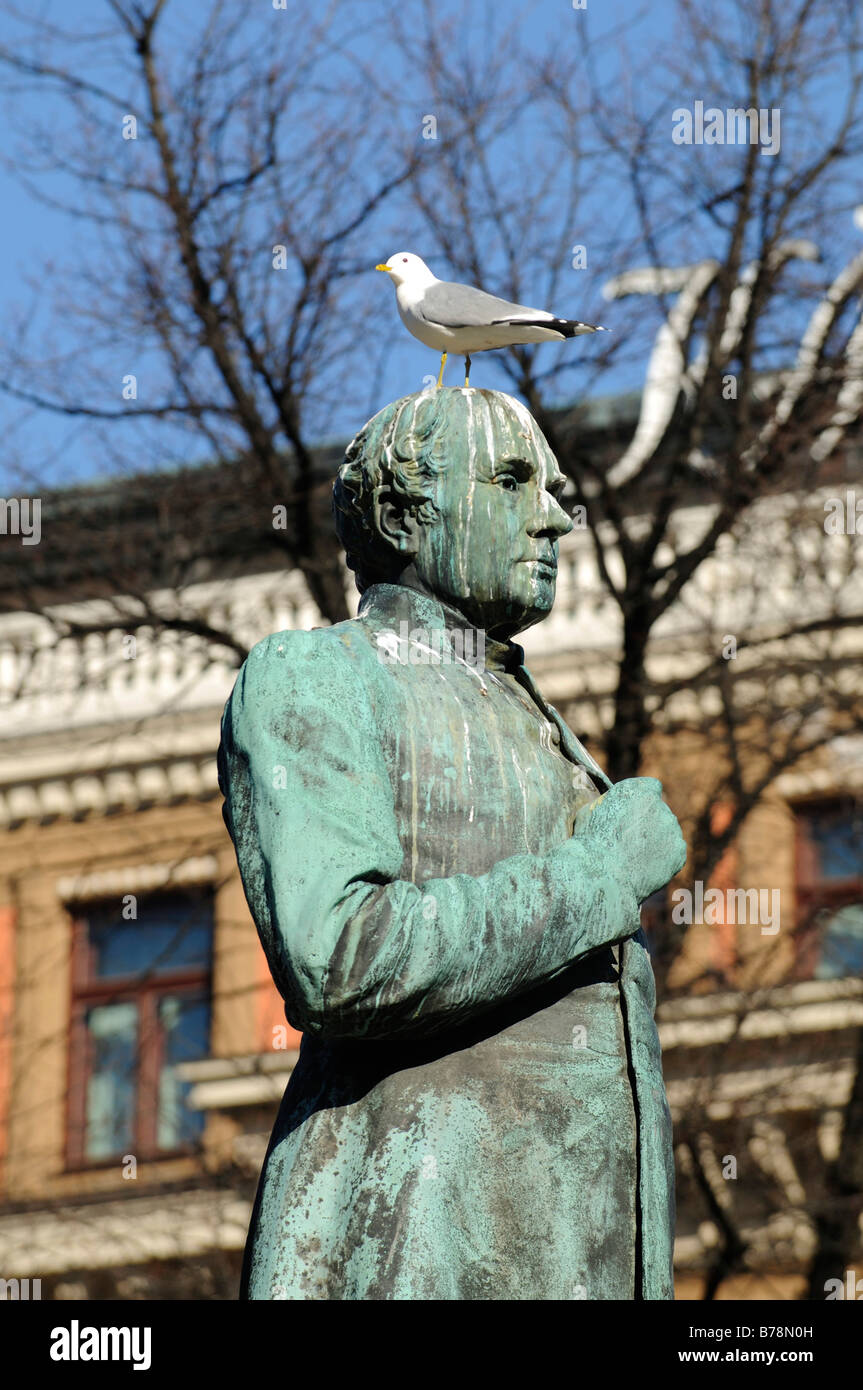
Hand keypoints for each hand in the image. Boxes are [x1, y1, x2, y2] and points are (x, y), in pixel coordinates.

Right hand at [573, 777, 686, 902]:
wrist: (601, 874)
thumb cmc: (589, 842)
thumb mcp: (590, 811)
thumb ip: (608, 804)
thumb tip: (610, 804)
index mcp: (638, 790)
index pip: (651, 787)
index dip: (643, 800)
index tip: (636, 810)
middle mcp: (660, 806)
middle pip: (659, 811)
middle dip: (649, 822)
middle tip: (631, 840)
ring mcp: (671, 829)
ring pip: (667, 832)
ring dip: (657, 840)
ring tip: (635, 857)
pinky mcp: (678, 852)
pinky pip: (673, 852)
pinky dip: (663, 858)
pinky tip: (645, 866)